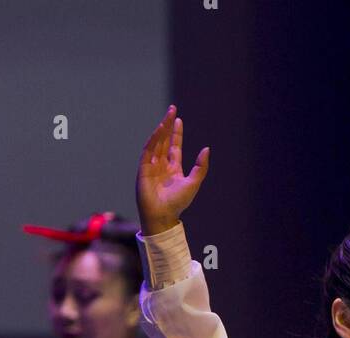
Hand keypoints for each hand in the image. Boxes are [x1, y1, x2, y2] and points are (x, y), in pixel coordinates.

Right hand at [136, 104, 209, 235]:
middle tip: (172, 109)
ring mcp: (152, 166)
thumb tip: (206, 149)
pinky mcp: (143, 169)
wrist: (163, 216)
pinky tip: (159, 129)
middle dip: (168, 125)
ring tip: (167, 116)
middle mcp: (162, 165)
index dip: (176, 133)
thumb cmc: (178, 203)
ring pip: (156, 143)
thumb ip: (201, 167)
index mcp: (173, 169)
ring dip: (161, 129)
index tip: (178, 119)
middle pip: (164, 140)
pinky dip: (153, 139)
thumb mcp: (193, 183)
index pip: (174, 146)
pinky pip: (148, 150)